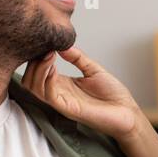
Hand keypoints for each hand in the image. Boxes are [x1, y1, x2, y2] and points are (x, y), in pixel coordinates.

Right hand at [23, 47, 141, 140]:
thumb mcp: (93, 69)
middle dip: (32, 64)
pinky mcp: (69, 109)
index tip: (43, 43)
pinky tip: (54, 67)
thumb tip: (63, 44)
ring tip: (49, 56)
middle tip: (44, 50)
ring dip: (38, 70)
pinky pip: (50, 95)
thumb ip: (77, 57)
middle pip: (29, 81)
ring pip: (35, 88)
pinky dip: (48, 79)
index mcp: (62, 85)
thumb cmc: (113, 95)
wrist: (128, 113)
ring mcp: (62, 102)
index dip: (36, 58)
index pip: (37, 72)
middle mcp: (59, 94)